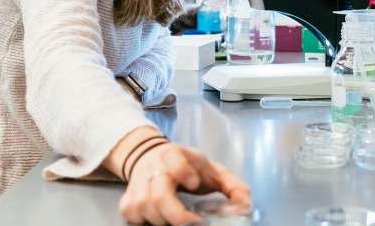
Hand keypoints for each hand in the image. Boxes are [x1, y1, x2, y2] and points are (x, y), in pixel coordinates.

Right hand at [120, 143, 250, 224]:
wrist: (148, 157)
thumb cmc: (185, 166)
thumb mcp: (210, 169)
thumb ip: (232, 186)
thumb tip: (246, 205)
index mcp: (174, 155)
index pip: (173, 160)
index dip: (182, 171)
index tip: (195, 183)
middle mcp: (152, 169)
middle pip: (158, 196)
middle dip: (177, 215)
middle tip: (194, 223)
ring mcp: (137, 186)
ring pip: (148, 211)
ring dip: (167, 220)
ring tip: (180, 218)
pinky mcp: (127, 202)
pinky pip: (136, 219)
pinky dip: (150, 222)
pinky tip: (160, 216)